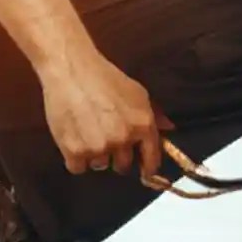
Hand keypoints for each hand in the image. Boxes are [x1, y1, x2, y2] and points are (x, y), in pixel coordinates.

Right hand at [39, 50, 172, 177]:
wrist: (71, 70)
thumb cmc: (105, 77)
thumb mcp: (137, 92)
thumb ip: (154, 114)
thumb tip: (169, 129)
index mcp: (143, 125)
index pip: (152, 160)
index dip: (148, 168)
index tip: (144, 172)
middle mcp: (123, 139)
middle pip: (123, 165)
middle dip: (116, 155)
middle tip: (106, 138)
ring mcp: (99, 147)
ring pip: (100, 165)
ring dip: (95, 155)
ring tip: (87, 132)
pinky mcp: (75, 151)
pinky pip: (78, 167)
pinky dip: (75, 158)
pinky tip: (73, 139)